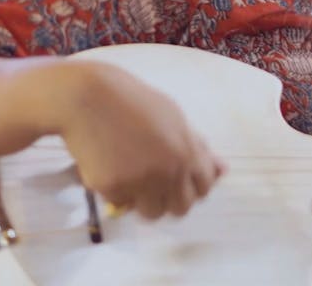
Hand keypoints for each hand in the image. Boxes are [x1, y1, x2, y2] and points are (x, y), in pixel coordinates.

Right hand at [48, 60, 225, 219]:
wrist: (89, 97)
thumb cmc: (133, 103)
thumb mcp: (173, 118)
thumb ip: (197, 147)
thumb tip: (223, 171)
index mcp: (188, 152)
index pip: (204, 188)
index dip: (192, 186)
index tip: (178, 181)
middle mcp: (169, 171)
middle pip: (181, 208)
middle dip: (169, 200)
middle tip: (153, 185)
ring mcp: (141, 182)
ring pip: (152, 213)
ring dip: (143, 202)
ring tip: (130, 177)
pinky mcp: (113, 188)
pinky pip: (120, 203)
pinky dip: (115, 192)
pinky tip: (108, 166)